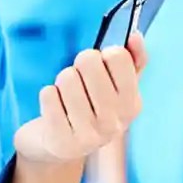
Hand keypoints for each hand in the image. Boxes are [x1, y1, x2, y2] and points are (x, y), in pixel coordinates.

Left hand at [14, 33, 146, 163]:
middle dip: (78, 64)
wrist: (58, 146)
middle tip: (78, 78)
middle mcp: (115, 123)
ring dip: (61, 81)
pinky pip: (49, 95)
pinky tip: (54, 107)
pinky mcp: (62, 141)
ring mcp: (90, 135)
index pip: (119, 57)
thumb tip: (134, 36)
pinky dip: (48, 94)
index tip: (100, 65)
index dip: (103, 54)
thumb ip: (130, 60)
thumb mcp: (114, 86)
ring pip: (67, 78)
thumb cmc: (88, 108)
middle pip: (89, 62)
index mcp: (132, 104)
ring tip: (65, 95)